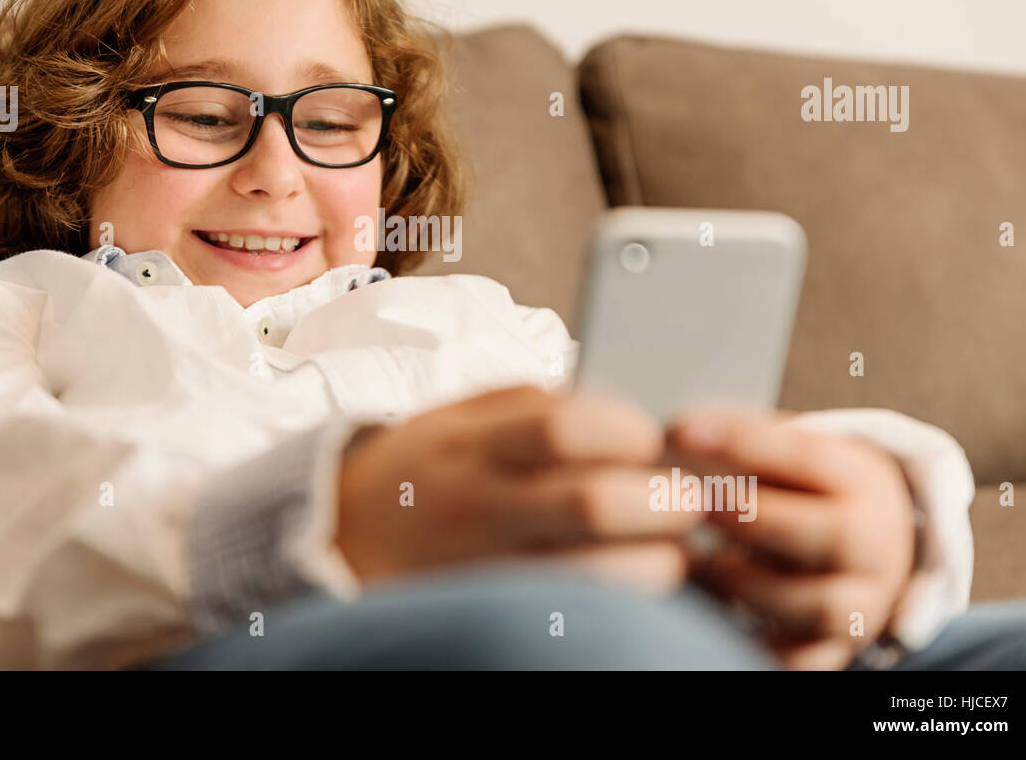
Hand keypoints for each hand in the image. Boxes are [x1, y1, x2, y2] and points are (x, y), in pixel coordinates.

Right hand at [334, 384, 704, 593]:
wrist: (343, 540)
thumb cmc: (423, 471)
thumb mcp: (460, 416)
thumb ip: (536, 407)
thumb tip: (625, 419)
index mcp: (471, 447)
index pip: (561, 429)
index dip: (623, 430)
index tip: (645, 438)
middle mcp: (479, 510)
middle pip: (594, 506)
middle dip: (663, 503)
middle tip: (683, 501)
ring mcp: (486, 572)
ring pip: (599, 578)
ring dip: (657, 564)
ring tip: (663, 549)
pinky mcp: (495, 618)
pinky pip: (580, 619)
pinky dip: (626, 606)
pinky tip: (632, 585)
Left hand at [667, 409, 915, 669]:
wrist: (853, 551)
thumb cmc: (798, 491)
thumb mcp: (781, 453)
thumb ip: (733, 440)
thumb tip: (671, 434)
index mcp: (864, 481)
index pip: (810, 457)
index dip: (745, 442)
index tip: (685, 431)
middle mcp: (876, 547)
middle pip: (837, 537)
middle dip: (759, 519)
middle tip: (701, 505)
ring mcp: (861, 605)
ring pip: (821, 607)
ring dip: (749, 584)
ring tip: (697, 562)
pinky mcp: (833, 651)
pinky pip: (799, 658)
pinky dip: (751, 640)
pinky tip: (707, 611)